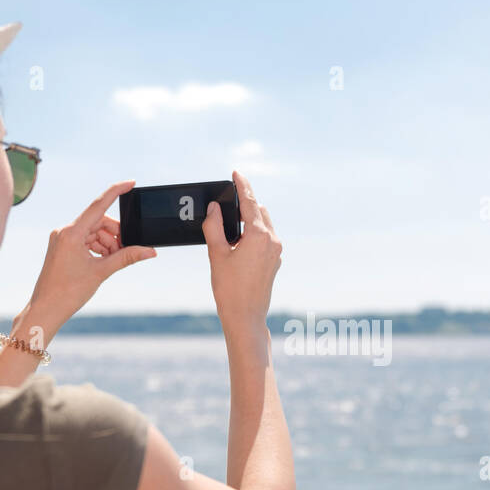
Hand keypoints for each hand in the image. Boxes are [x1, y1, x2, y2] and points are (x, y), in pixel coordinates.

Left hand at [26, 180, 155, 328]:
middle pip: (99, 222)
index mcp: (71, 233)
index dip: (116, 192)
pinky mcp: (63, 247)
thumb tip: (149, 251)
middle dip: (115, 234)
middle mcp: (65, 231)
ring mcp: (62, 239)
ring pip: (93, 232)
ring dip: (108, 243)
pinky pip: (86, 240)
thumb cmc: (68, 292)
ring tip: (113, 261)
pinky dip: (98, 248)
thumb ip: (127, 257)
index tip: (130, 183)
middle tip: (127, 250)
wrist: (46, 309)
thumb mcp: (101, 272)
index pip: (98, 205)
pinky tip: (104, 261)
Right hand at [203, 170, 281, 334]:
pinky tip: (239, 242)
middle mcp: (273, 241)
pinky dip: (254, 233)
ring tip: (231, 224)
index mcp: (259, 236)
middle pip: (259, 211)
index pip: (249, 202)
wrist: (245, 316)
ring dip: (250, 219)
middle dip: (245, 204)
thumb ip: (214, 227)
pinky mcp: (275, 262)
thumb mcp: (216, 254)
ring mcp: (276, 252)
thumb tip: (213, 209)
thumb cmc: (229, 288)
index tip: (236, 173)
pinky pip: (266, 238)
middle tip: (228, 201)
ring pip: (265, 224)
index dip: (242, 185)